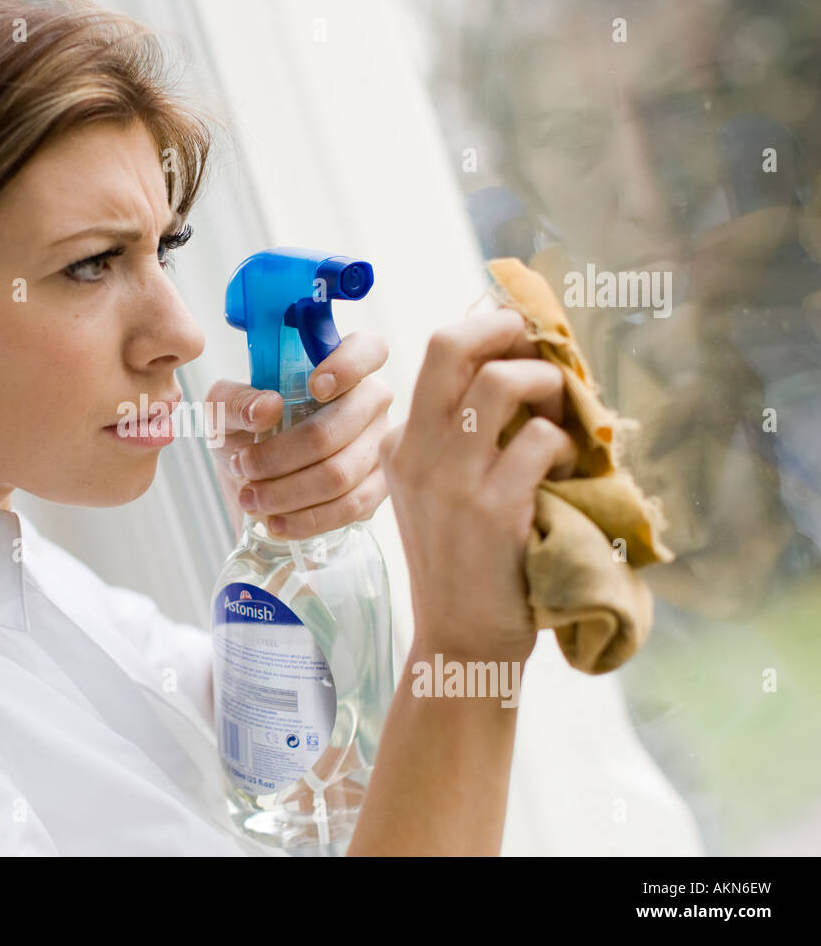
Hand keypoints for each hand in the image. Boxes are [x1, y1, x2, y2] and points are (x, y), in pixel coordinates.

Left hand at [205, 331, 393, 539]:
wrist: (251, 481)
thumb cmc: (244, 431)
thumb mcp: (224, 409)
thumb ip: (236, 400)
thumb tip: (268, 407)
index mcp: (338, 367)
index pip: (369, 349)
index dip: (349, 366)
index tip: (314, 388)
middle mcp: (369, 402)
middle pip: (340, 426)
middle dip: (282, 455)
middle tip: (243, 467)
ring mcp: (378, 445)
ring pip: (340, 472)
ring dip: (288, 491)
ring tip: (251, 498)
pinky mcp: (376, 488)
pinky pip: (349, 507)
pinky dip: (307, 519)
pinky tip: (277, 522)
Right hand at [384, 308, 573, 665]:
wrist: (460, 638)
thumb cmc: (461, 560)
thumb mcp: (437, 489)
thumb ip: (458, 432)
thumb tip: (510, 358)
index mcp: (399, 442)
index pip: (438, 352)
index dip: (489, 328)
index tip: (524, 336)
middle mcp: (414, 451)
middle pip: (450, 343)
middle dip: (507, 326)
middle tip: (543, 342)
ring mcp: (448, 480)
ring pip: (500, 382)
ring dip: (548, 385)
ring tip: (562, 416)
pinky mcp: (490, 510)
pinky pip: (539, 439)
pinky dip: (565, 445)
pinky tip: (566, 471)